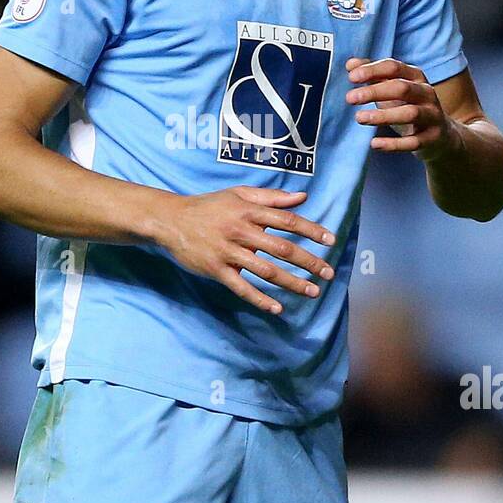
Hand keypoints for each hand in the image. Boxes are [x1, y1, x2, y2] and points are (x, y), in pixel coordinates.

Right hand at [156, 187, 334, 315]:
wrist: (171, 220)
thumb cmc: (208, 206)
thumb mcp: (238, 194)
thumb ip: (271, 197)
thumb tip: (302, 197)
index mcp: (249, 211)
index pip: (287, 221)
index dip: (311, 231)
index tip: (331, 241)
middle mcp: (241, 231)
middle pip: (282, 248)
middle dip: (309, 262)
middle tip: (329, 273)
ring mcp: (228, 252)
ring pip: (266, 270)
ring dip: (291, 283)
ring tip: (312, 292)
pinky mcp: (216, 270)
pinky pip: (242, 287)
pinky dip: (260, 299)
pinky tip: (277, 308)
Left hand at [345, 57, 457, 161]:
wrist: (441, 135)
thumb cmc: (409, 106)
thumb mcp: (393, 88)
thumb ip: (373, 75)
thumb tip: (350, 64)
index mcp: (416, 76)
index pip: (394, 67)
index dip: (372, 70)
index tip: (351, 77)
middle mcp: (427, 93)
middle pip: (401, 88)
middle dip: (374, 92)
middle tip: (350, 98)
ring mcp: (432, 115)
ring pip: (410, 113)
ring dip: (383, 116)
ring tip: (359, 118)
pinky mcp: (433, 138)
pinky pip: (414, 142)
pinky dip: (393, 144)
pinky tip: (374, 143)